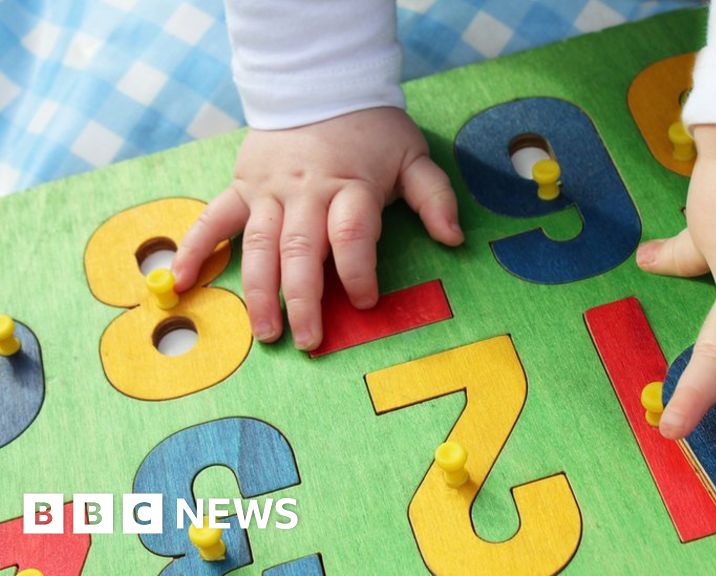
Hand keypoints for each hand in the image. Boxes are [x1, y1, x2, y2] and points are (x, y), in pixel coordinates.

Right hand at [171, 107, 463, 349]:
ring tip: (266, 333)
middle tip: (309, 341)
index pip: (352, 235)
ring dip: (259, 292)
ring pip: (259, 246)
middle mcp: (306, 192)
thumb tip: (454, 239)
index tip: (364, 302)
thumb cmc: (372, 130)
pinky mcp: (243, 186)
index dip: (358, 272)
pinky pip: (214, 219)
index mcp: (351, 186)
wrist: (321, 84)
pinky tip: (181, 281)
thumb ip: (434, 197)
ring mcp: (269, 190)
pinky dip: (195, 249)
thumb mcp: (413, 156)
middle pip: (302, 251)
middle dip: (304, 300)